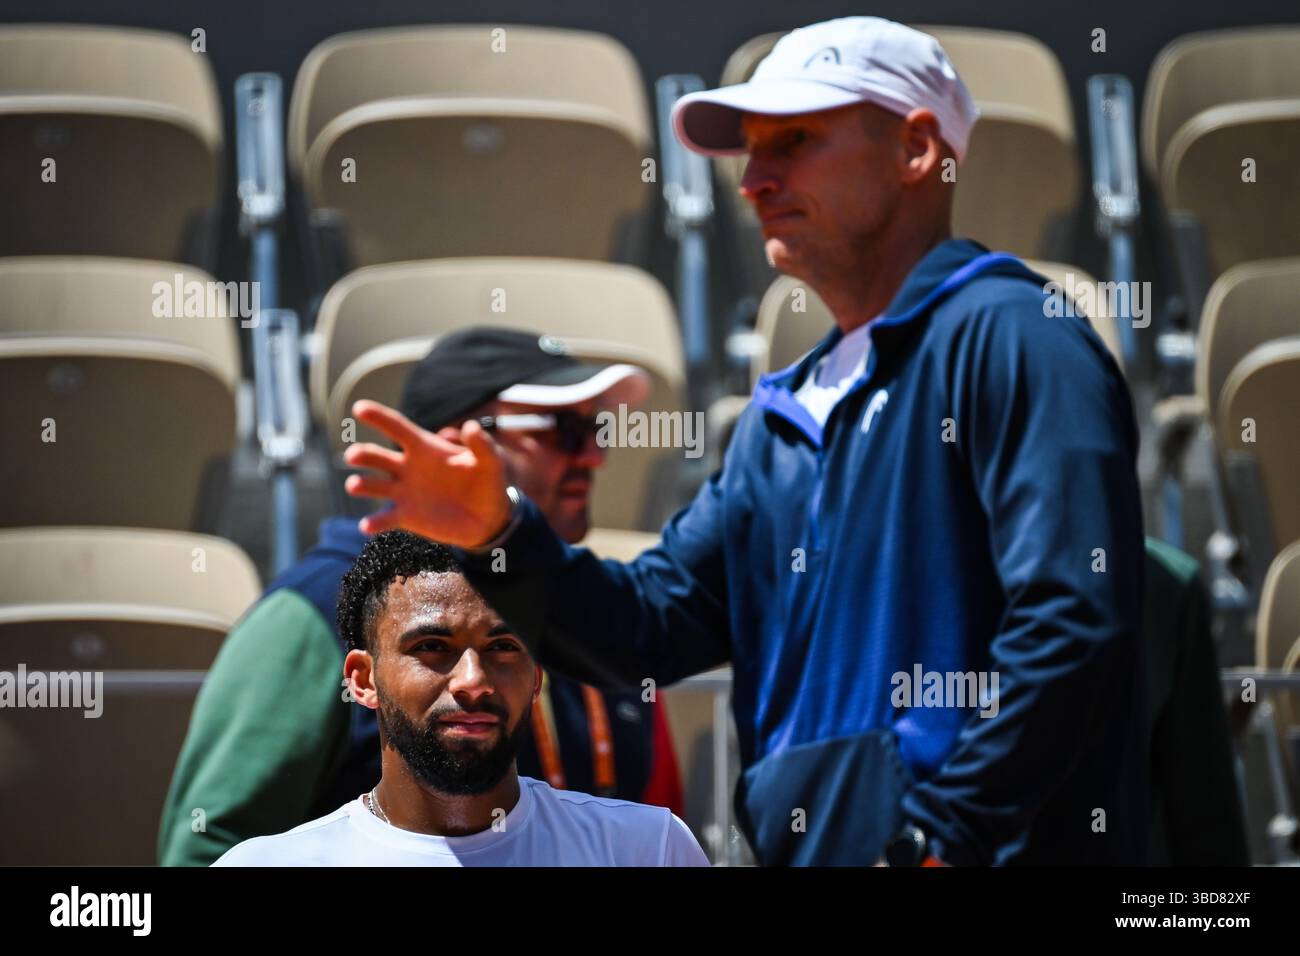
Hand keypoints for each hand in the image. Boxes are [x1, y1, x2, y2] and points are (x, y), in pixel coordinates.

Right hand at [342, 400, 512, 547]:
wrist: (489, 518)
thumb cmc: (488, 482)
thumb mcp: (490, 462)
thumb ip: (482, 445)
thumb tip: (471, 426)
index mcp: (424, 448)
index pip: (397, 428)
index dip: (379, 417)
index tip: (358, 407)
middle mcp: (407, 468)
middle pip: (377, 457)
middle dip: (363, 454)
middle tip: (354, 455)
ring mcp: (404, 492)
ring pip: (373, 485)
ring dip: (361, 484)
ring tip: (354, 485)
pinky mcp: (406, 517)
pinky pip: (385, 519)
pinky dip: (374, 523)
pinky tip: (367, 526)